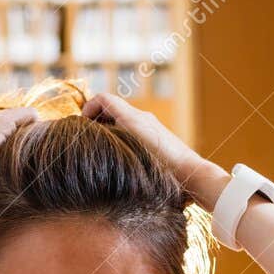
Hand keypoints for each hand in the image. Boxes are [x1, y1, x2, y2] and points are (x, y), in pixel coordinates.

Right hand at [81, 92, 226, 207]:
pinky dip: (121, 136)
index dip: (88, 108)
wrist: (191, 174)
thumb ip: (109, 140)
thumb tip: (90, 136)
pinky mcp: (156, 136)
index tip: (81, 127)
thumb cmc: (163, 168)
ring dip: (108, 130)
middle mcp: (141, 117)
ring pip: (121, 120)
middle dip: (96, 120)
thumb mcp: (130, 153)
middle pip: (111, 108)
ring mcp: (150, 126)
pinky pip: (132, 129)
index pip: (103, 99)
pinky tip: (120, 157)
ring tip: (102, 151)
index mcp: (133, 118)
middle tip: (88, 141)